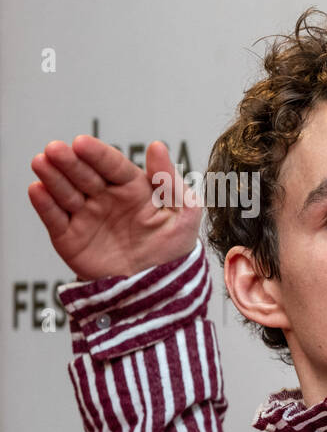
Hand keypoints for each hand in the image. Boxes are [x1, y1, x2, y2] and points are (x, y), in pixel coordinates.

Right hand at [28, 136, 202, 280]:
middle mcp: (105, 198)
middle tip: (55, 149)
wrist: (156, 289)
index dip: (97, 154)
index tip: (82, 143)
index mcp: (132, 187)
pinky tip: (37, 190)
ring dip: (52, 177)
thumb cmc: (173, 248)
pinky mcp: (69, 237)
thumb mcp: (184, 214)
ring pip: (66, 192)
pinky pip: (54, 219)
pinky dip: (45, 205)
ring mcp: (85, 216)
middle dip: (69, 161)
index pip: (112, 165)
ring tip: (41, 162)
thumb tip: (157, 146)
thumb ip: (170, 181)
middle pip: (84, 174)